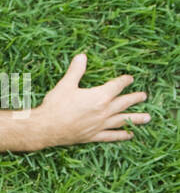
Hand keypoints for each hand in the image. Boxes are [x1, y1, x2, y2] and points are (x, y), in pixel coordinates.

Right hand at [32, 53, 150, 147]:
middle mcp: (104, 111)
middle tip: (144, 96)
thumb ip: (76, 71)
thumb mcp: (65, 85)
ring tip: (147, 118)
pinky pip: (111, 136)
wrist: (45, 128)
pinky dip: (121, 135)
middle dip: (135, 98)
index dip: (124, 81)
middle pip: (124, 103)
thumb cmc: (55, 105)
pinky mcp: (93, 136)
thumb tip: (82, 56)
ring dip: (136, 118)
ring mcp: (100, 125)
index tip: (130, 79)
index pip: (117, 86)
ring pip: (123, 120)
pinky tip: (130, 135)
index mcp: (99, 96)